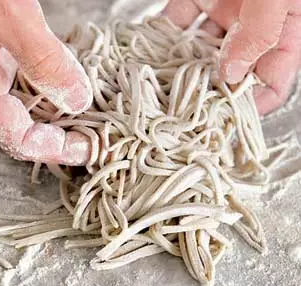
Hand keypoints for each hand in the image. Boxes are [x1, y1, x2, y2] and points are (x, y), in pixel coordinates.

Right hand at [0, 0, 92, 164]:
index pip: (17, 139)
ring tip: (94, 123)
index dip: (56, 149)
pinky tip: (76, 93)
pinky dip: (57, 95)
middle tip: (98, 140)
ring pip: (31, 113)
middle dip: (64, 140)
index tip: (90, 148)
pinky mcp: (3, 59)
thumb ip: (40, 58)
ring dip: (63, 121)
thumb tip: (77, 100)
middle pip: (27, 132)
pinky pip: (32, 89)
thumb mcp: (7, 13)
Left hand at [163, 0, 300, 114]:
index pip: (272, 84)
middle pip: (231, 72)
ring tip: (164, 81)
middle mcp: (252, 29)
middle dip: (209, 89)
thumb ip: (257, 34)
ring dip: (183, 65)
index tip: (225, 121)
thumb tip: (231, 73)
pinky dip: (167, 31)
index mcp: (282, 33)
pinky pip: (181, 19)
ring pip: (202, 49)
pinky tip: (154, 44)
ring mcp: (226, 13)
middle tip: (186, 107)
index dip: (251, 106)